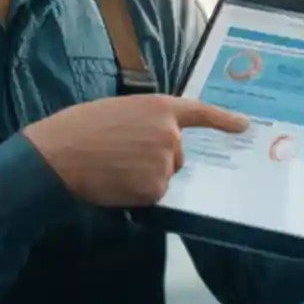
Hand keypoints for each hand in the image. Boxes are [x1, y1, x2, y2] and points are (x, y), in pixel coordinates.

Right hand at [23, 94, 248, 206]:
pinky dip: (136, 194)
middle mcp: (170, 134)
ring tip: (112, 166)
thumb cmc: (80, 128)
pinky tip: (114, 183)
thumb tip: (155, 142)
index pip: (199, 112)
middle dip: (154, 158)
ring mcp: (164, 162)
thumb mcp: (119, 111)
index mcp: (159, 107)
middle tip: (120, 154)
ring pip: (162, 176)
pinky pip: (152, 195)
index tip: (244, 125)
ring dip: (143, 177)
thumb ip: (145, 122)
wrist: (60, 154)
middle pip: (176, 155)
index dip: (223, 119)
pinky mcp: (154, 188)